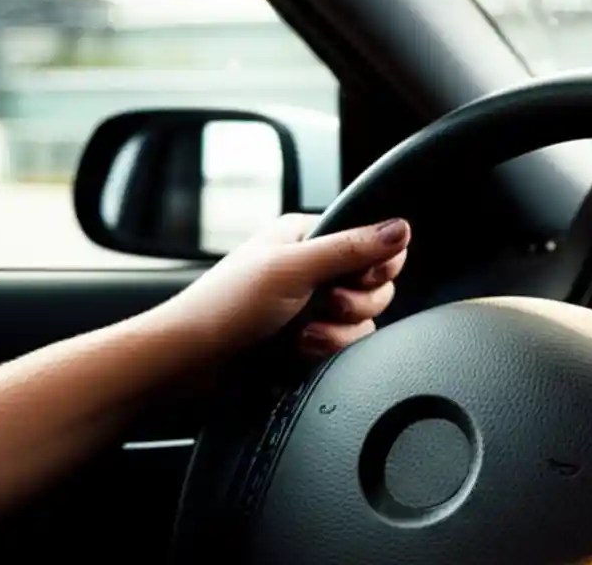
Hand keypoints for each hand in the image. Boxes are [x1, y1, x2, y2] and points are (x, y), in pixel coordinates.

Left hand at [159, 214, 410, 355]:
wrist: (189, 364)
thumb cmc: (225, 306)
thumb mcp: (293, 268)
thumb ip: (351, 248)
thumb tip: (401, 227)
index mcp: (307, 236)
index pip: (372, 241)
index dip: (378, 263)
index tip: (362, 277)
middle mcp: (313, 268)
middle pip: (376, 284)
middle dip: (356, 304)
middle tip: (326, 306)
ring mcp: (311, 307)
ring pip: (363, 320)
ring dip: (338, 333)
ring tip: (304, 335)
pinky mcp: (308, 342)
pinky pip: (344, 346)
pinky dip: (328, 351)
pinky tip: (301, 352)